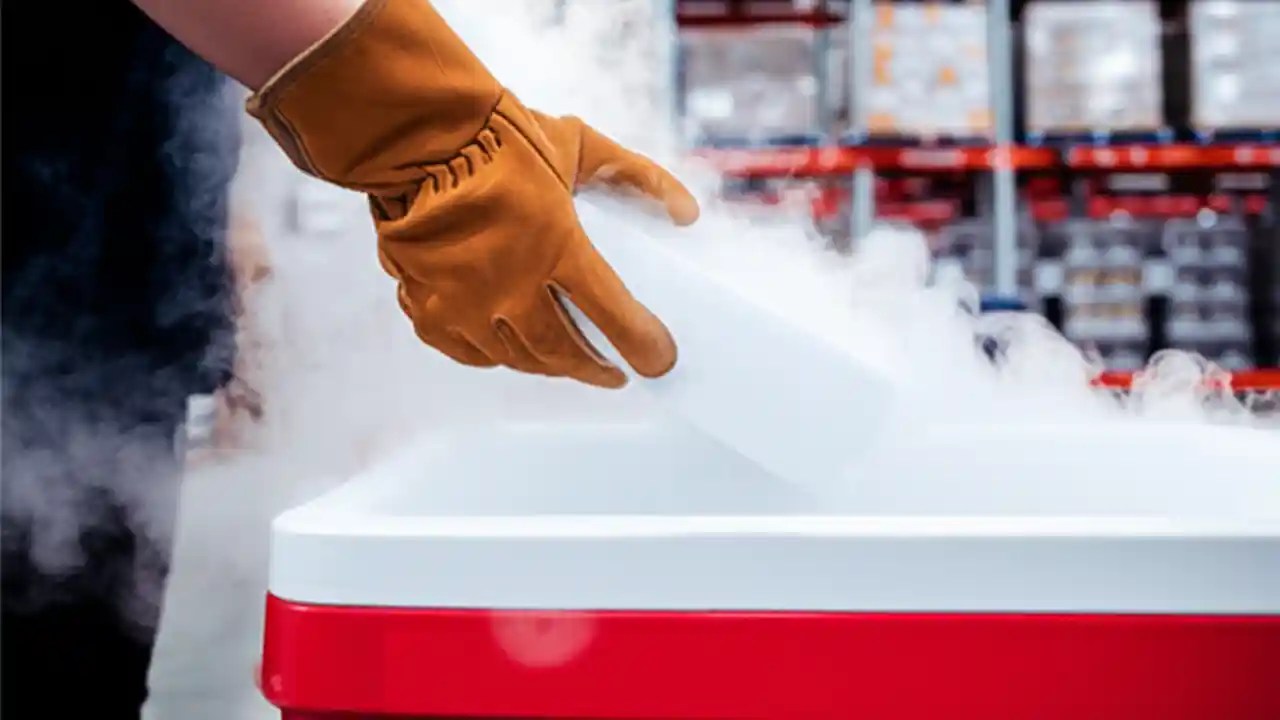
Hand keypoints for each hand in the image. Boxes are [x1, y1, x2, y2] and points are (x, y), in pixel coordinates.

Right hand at [246, 0, 698, 388]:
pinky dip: (496, 354)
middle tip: (613, 372)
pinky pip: (469, 352)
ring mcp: (464, 303)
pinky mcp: (428, 307)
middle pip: (564, 352)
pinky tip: (511, 347)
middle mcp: (509, 285)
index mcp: (555, 245)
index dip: (642, 344)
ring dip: (549, 365)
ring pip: (517, 358)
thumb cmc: (499, 138)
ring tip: (567, 361)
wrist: (414, 137)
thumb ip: (639, 178)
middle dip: (596, 367)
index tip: (659, 361)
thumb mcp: (580, 147)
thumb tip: (688, 212)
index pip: (613, 315)